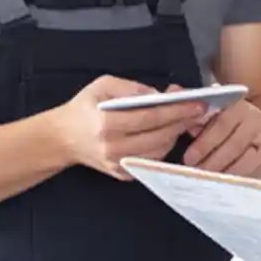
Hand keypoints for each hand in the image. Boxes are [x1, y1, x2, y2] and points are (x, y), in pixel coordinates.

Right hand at [53, 76, 205, 180]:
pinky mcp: (122, 174)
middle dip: (182, 122)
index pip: (151, 118)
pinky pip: (151, 161)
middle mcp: (113, 148)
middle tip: (198, 111)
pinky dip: (163, 147)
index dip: (176, 111)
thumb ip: (130, 87)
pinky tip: (167, 133)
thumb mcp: (102, 86)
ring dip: (175, 135)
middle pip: (159, 136)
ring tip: (183, 120)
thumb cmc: (83, 108)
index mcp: (107, 125)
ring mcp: (118, 165)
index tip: (196, 104)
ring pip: (159, 152)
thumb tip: (159, 95)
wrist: (62, 138)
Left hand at [182, 97, 260, 176]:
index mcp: (237, 104)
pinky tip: (219, 183)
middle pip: (234, 144)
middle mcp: (254, 119)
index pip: (223, 123)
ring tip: (204, 180)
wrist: (244, 128)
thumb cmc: (216, 119)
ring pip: (244, 160)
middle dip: (212, 161)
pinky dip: (234, 178)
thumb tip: (174, 93)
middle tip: (194, 173)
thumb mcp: (203, 110)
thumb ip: (188, 101)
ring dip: (222, 172)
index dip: (205, 142)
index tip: (188, 158)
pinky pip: (252, 170)